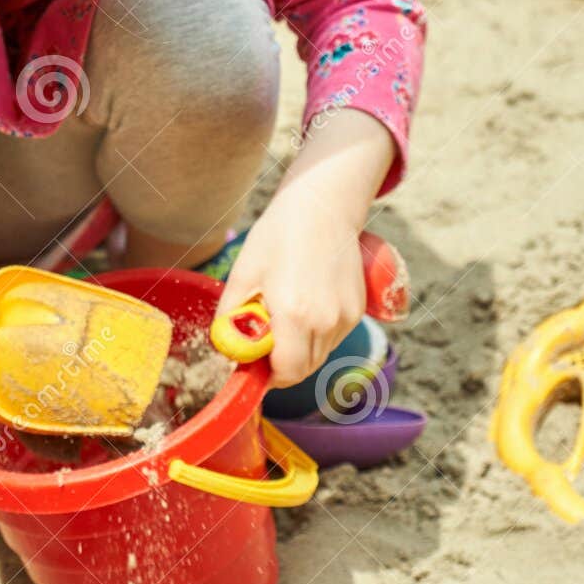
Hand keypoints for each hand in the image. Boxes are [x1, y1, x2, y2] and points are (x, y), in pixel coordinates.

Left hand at [219, 201, 366, 387]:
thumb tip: (226, 347)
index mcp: (294, 313)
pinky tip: (306, 304)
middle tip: (265, 341)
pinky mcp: (357, 309)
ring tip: (286, 315)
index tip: (255, 365)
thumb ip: (231, 316)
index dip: (268, 376)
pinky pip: (334, 337)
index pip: (286, 372)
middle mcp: (326, 320)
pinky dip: (318, 334)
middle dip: (282, 364)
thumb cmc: (279, 235)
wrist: (322, 207)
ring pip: (320, 355)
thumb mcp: (243, 273)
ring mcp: (346, 316)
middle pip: (304, 369)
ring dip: (301, 350)